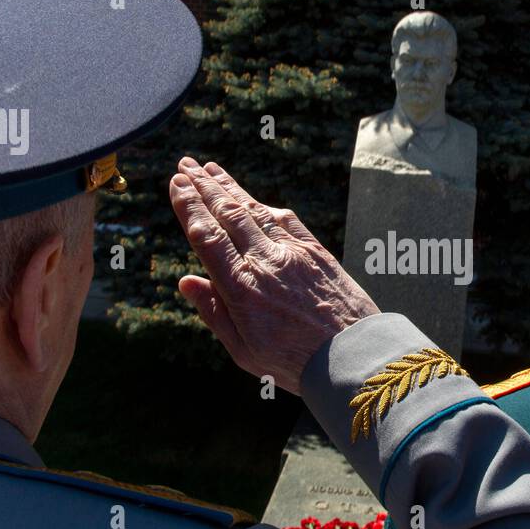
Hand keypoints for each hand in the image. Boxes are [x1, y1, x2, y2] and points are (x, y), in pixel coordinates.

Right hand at [169, 158, 379, 394]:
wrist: (353, 358)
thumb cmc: (294, 364)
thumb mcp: (242, 350)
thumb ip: (213, 313)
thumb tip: (185, 282)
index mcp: (241, 288)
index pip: (207, 236)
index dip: (189, 206)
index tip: (176, 184)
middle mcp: (266, 263)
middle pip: (229, 214)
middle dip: (204, 186)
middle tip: (185, 164)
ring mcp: (294, 253)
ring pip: (255, 211)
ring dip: (231, 188)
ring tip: (211, 170)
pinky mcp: (317, 252)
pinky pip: (286, 220)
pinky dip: (265, 207)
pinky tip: (253, 200)